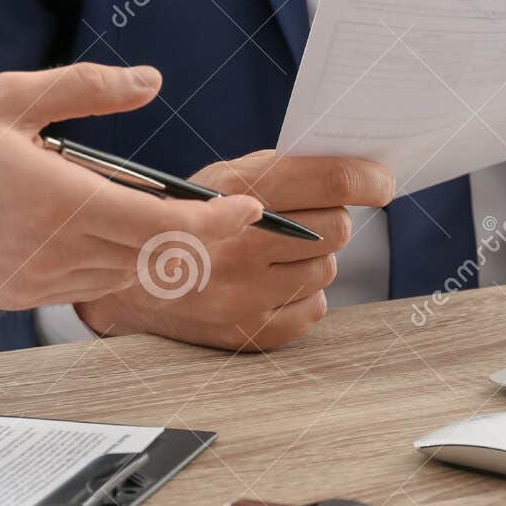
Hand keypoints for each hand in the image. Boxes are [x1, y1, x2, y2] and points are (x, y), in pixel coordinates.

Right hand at [0, 64, 261, 309]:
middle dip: (195, 236)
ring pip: (123, 276)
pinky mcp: (19, 298)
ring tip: (148, 209)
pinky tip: (94, 227)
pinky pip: (85, 286)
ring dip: (149, 249)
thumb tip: (150, 80)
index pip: (167, 229)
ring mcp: (38, 283)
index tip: (248, 209)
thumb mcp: (12, 96)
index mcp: (63, 203)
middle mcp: (57, 253)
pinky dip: (107, 262)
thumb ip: (88, 89)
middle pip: (157, 260)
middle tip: (217, 209)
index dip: (217, 223)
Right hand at [75, 150, 395, 350]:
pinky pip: (314, 308)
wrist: (123, 284)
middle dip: (329, 219)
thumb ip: (280, 173)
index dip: (369, 179)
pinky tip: (266, 284)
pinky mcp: (251, 333)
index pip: (332, 182)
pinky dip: (299, 296)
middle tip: (300, 219)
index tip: (382, 182)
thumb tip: (355, 173)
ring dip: (311, 259)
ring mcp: (248, 294)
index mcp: (236, 194)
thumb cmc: (180, 221)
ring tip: (271, 254)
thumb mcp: (219, 179)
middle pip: (339, 229)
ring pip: (327, 269)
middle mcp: (243, 245)